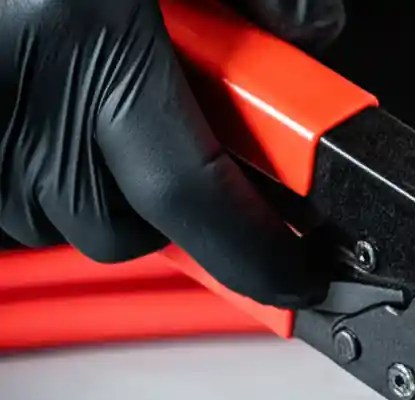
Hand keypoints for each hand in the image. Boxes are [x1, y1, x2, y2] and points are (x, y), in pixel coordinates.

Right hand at [0, 0, 345, 306]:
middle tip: (169, 134)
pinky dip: (28, 167)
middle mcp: (16, 87)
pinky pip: (0, 193)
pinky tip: (37, 100)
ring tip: (84, 94)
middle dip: (163, 203)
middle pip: (118, 225)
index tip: (289, 275)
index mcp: (84, 29)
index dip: (250, 249)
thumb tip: (304, 33)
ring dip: (88, 182)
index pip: (189, 191)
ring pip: (50, 216)